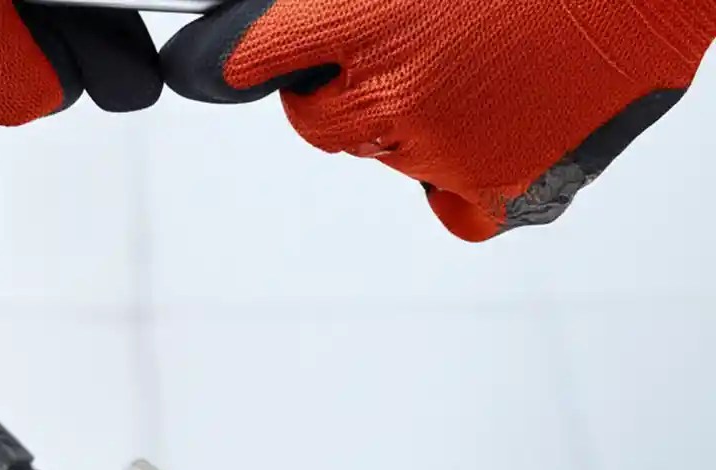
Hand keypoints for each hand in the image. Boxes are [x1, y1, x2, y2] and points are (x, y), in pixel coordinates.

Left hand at [161, 0, 713, 240]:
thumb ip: (338, 8)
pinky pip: (452, 204)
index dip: (237, 62)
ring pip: (388, 157)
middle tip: (410, 46)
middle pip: (320, 122)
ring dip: (415, 124)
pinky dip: (465, 175)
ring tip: (485, 65)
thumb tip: (267, 43)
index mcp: (361, 23)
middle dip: (345, 90)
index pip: (254, 60)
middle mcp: (391, 95)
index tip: (214, 68)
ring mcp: (445, 150)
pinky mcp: (502, 190)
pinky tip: (499, 126)